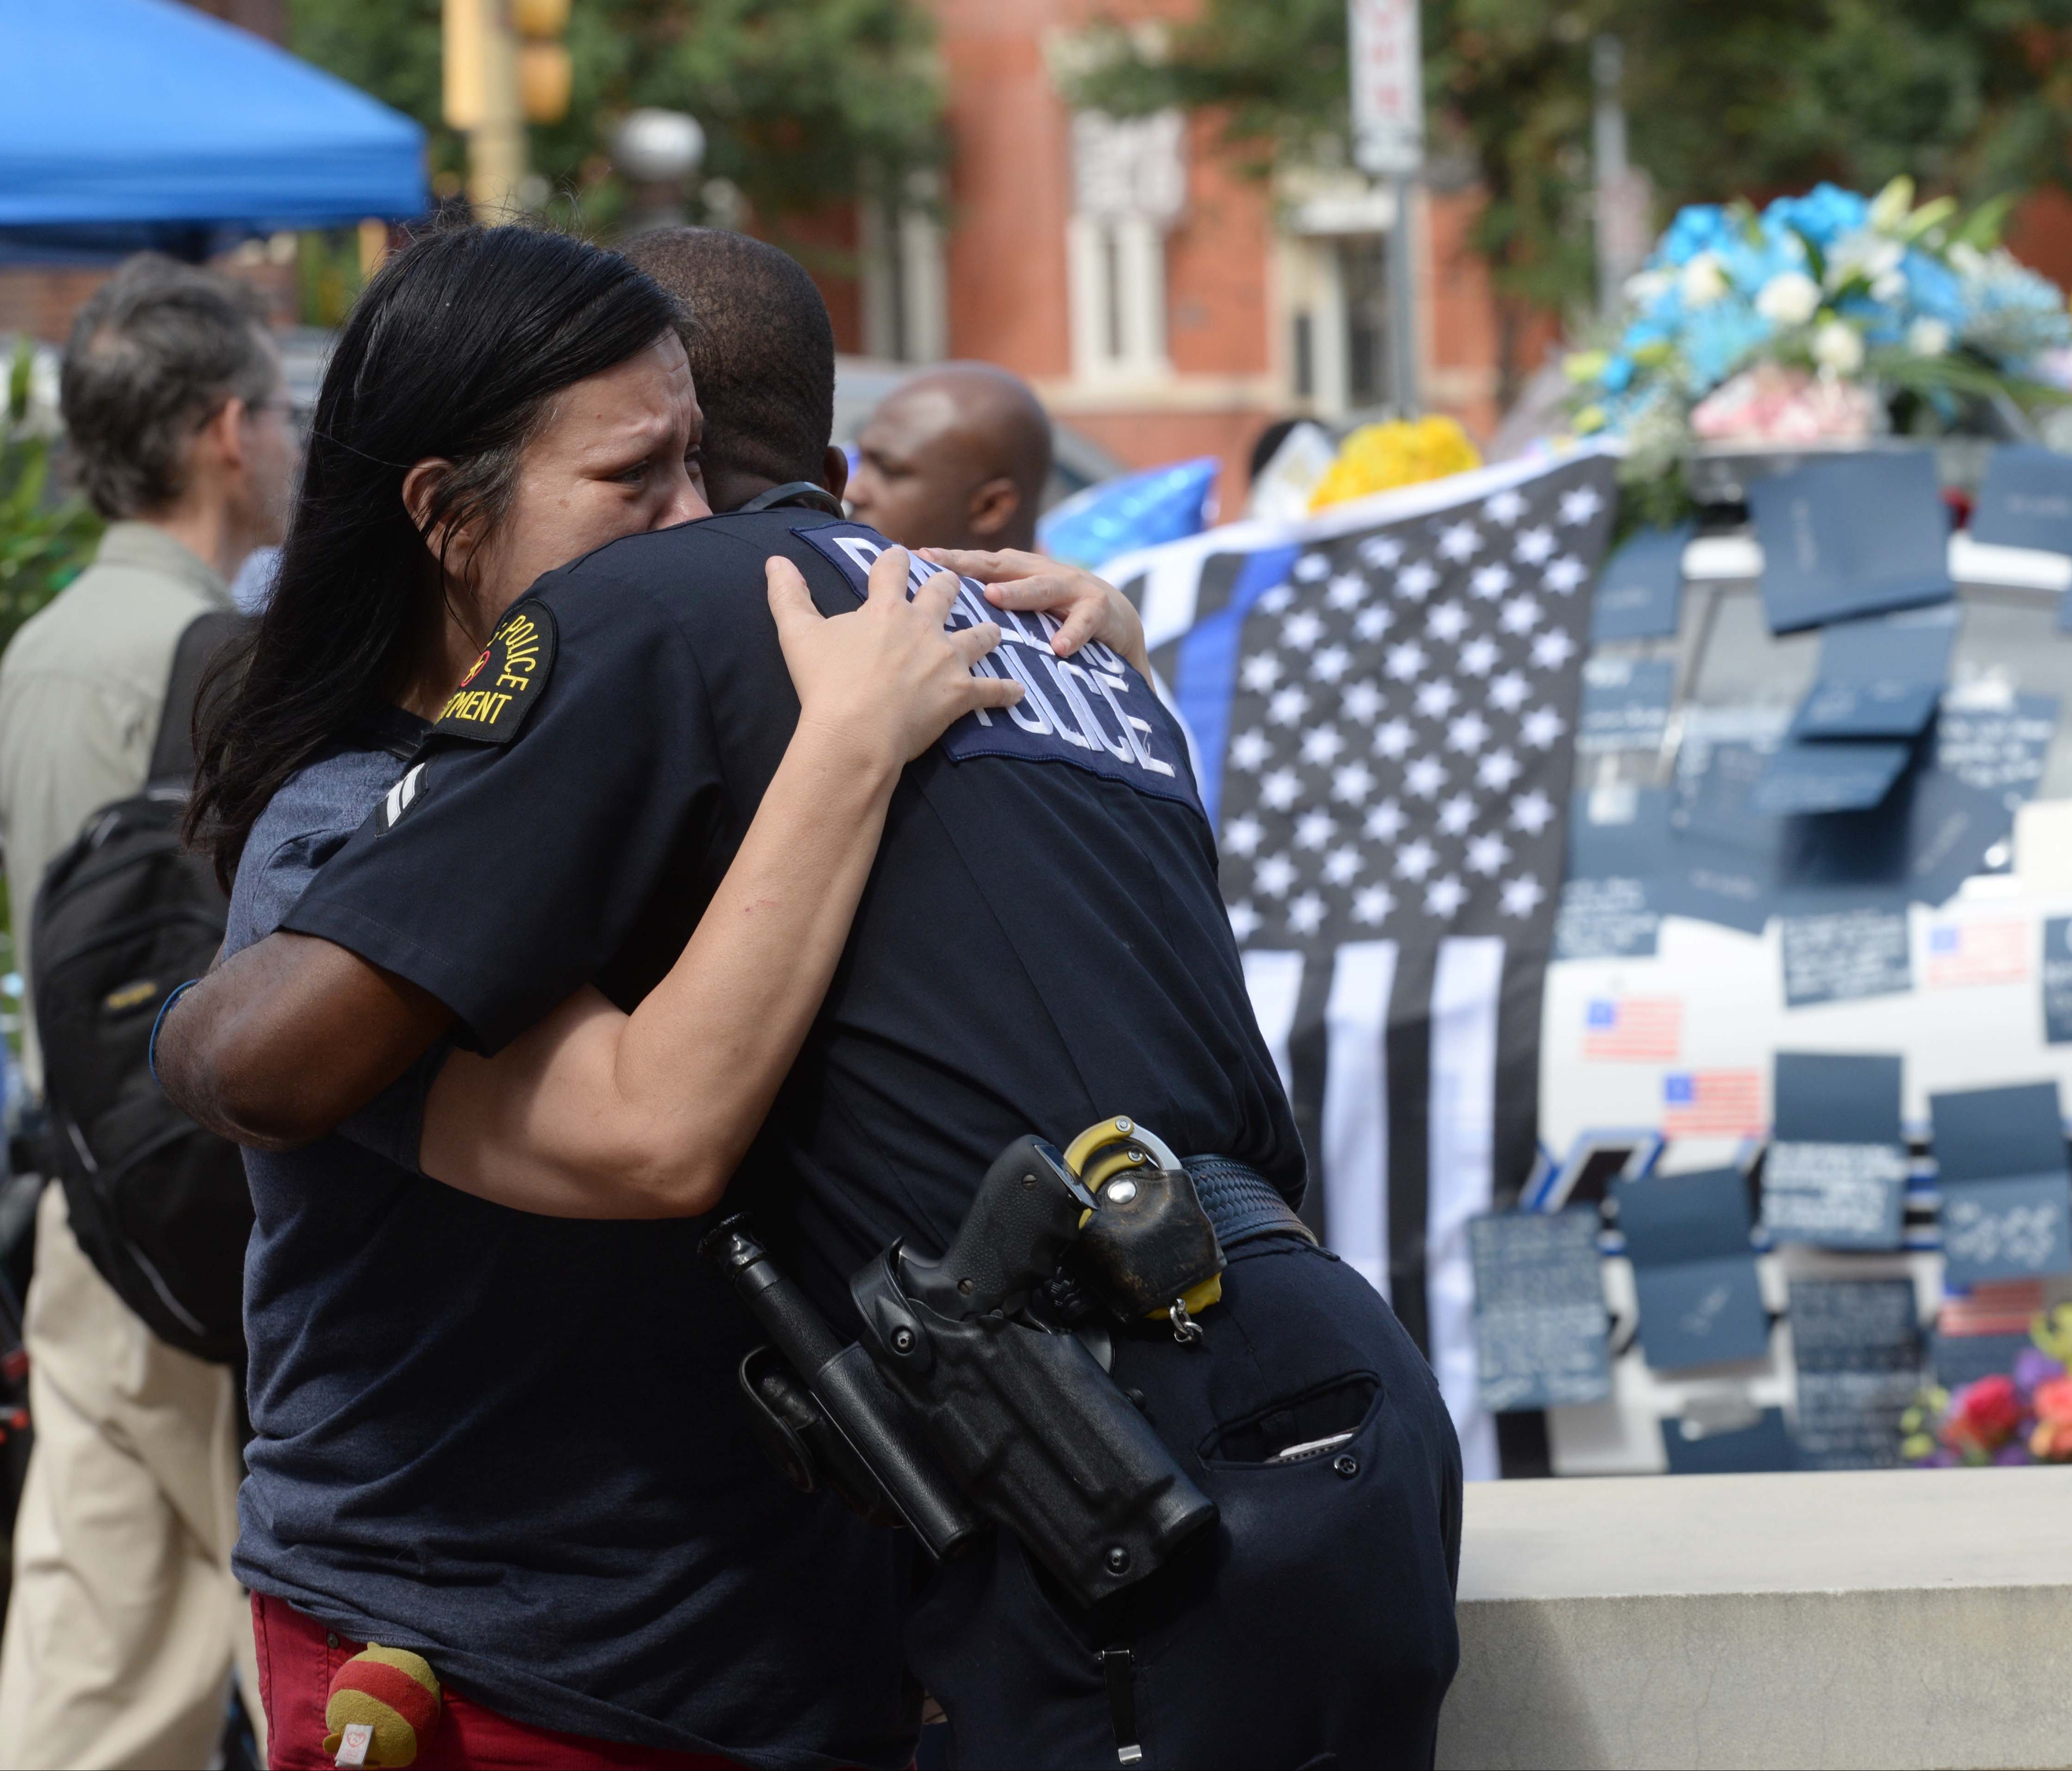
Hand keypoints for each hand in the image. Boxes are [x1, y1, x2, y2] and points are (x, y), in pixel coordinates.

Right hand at [767, 546, 1022, 770]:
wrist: (855, 733)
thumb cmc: (825, 683)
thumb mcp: (797, 633)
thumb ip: (787, 594)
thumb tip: (774, 560)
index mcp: (885, 607)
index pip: (893, 566)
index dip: (895, 559)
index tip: (898, 557)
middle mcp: (923, 626)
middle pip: (946, 591)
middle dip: (948, 585)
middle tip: (950, 586)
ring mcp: (947, 659)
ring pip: (981, 634)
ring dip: (987, 632)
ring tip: (992, 632)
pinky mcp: (961, 693)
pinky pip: (994, 690)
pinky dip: (1007, 691)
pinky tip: (1016, 692)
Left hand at [920, 548, 1149, 678]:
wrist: (1118, 619)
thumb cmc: (1057, 614)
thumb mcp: (1022, 605)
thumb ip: (989, 606)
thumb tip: (935, 615)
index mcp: (1018, 572)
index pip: (978, 563)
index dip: (950, 559)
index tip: (917, 556)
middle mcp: (1041, 572)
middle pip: (1001, 567)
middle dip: (971, 565)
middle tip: (941, 568)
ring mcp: (1071, 587)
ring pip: (1041, 588)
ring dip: (1018, 593)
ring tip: (994, 598)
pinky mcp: (1098, 610)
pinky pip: (1083, 621)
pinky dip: (1071, 633)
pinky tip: (1060, 647)